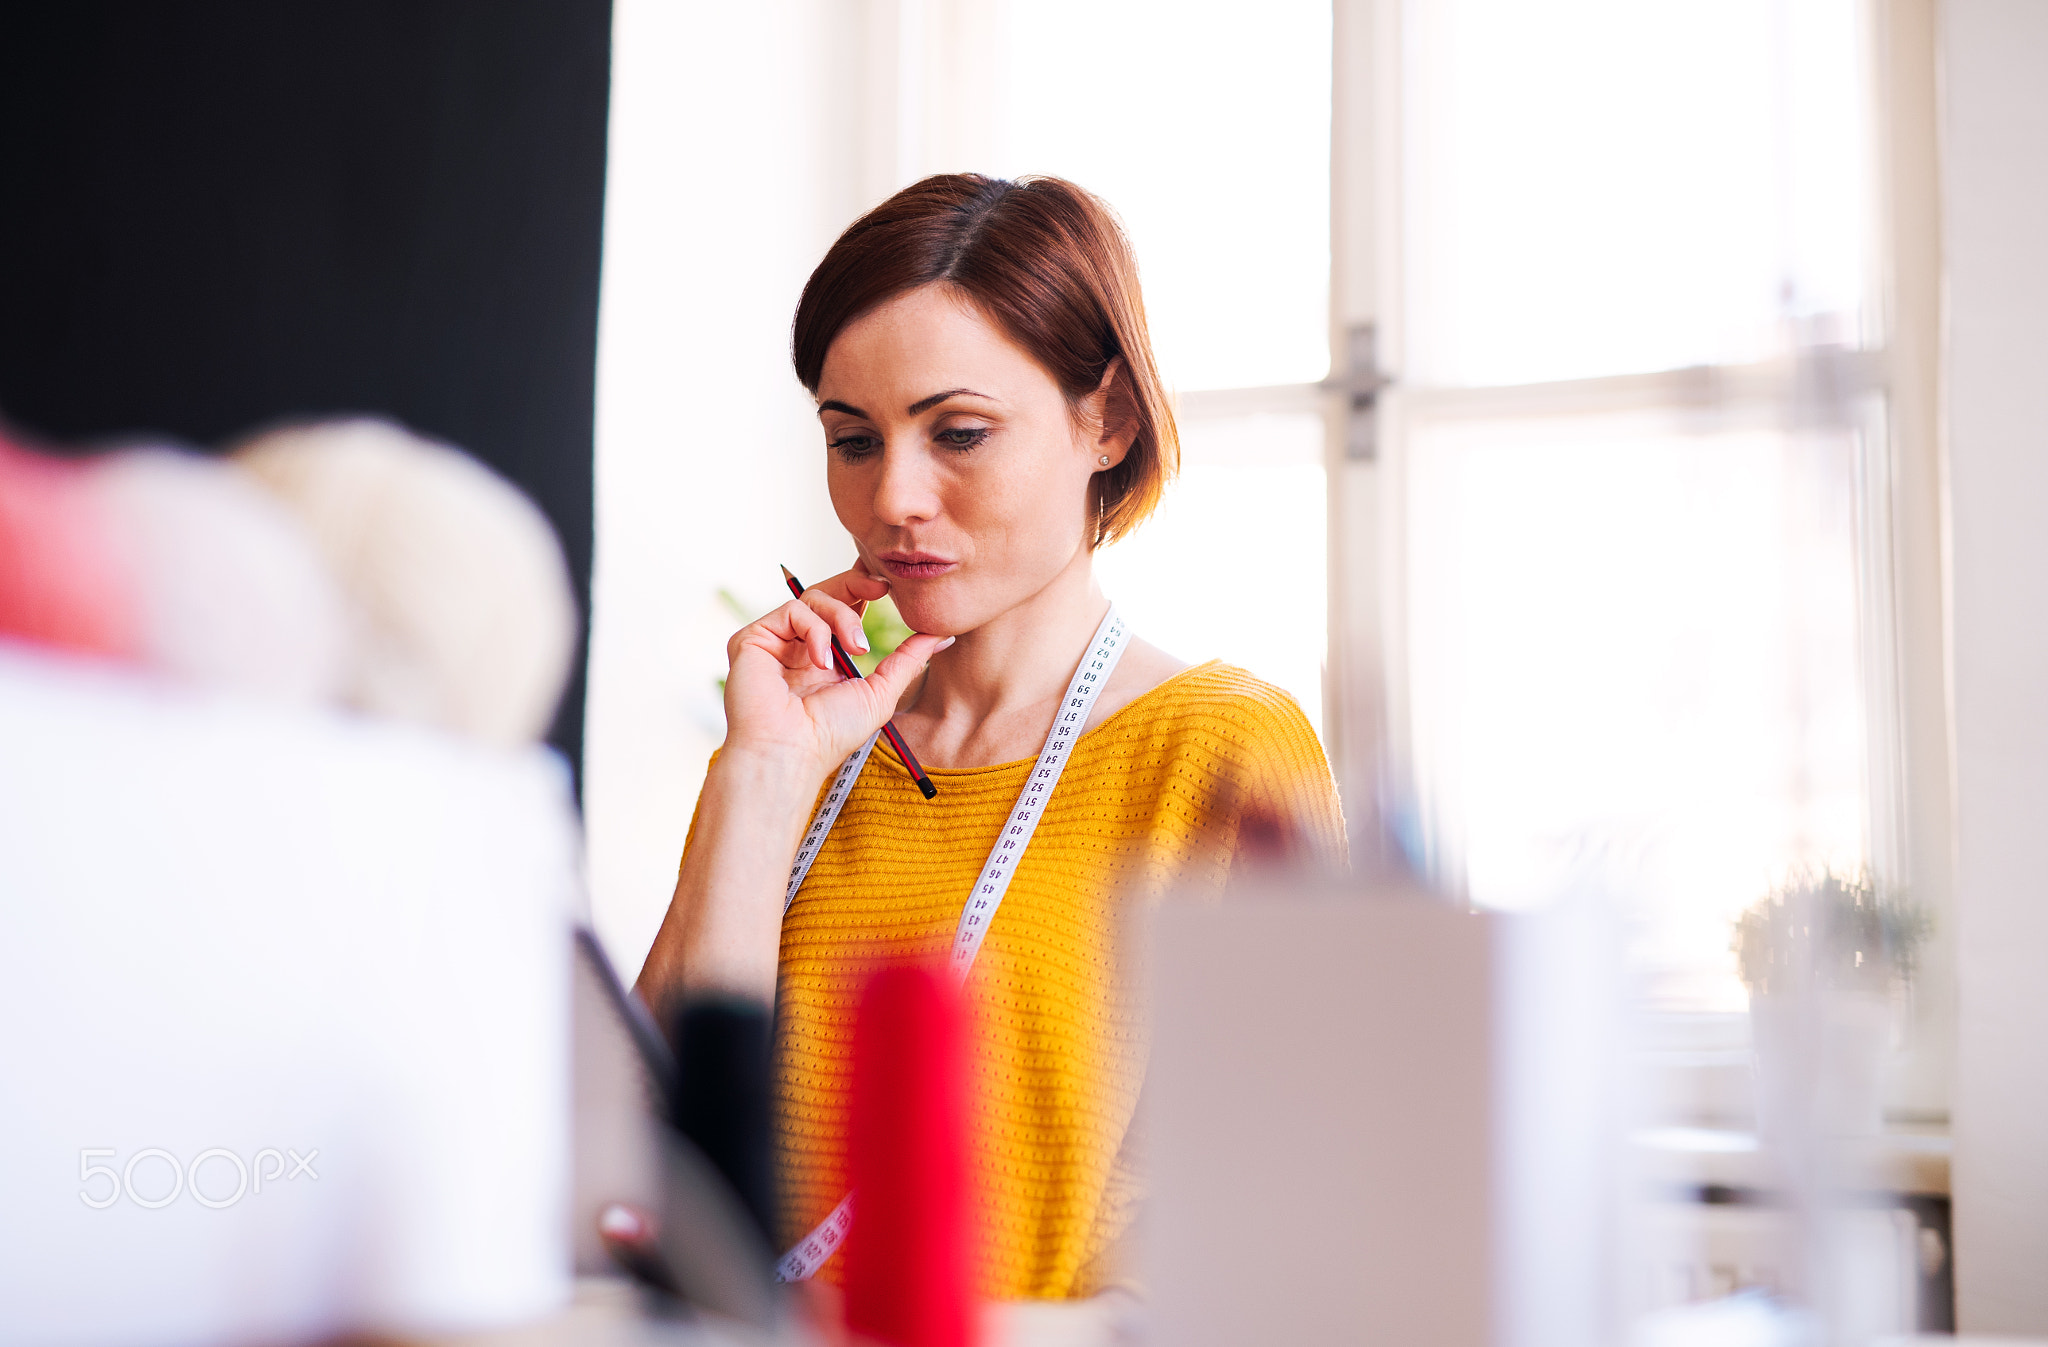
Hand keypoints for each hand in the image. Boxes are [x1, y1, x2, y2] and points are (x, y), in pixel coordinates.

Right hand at [720, 565, 949, 776]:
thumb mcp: (880, 691)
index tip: (890, 588)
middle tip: (882, 589)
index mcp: (825, 656)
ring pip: (813, 598)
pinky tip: (821, 661)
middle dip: (857, 585)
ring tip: (855, 650)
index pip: (844, 608)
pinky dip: (814, 630)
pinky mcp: (752, 639)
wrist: (792, 753)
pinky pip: (791, 610)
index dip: (864, 591)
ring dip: (841, 618)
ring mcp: (773, 641)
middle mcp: (796, 644)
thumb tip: (942, 635)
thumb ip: (908, 659)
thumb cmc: (832, 734)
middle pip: (827, 591)